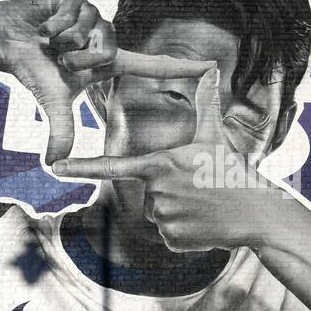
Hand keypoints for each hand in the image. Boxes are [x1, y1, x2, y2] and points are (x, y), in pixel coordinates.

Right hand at [0, 0, 213, 164]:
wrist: (5, 39)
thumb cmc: (33, 68)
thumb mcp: (52, 101)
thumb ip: (60, 130)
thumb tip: (53, 164)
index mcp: (109, 60)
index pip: (153, 65)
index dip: (182, 67)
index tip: (212, 66)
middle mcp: (107, 36)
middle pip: (109, 50)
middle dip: (77, 58)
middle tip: (59, 58)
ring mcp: (94, 15)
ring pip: (90, 30)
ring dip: (64, 40)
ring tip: (51, 40)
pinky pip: (74, 13)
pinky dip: (54, 24)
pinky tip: (45, 24)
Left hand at [52, 68, 272, 252]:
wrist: (256, 213)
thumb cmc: (234, 171)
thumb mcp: (216, 137)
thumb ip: (206, 103)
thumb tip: (212, 69)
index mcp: (160, 165)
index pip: (112, 166)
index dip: (81, 167)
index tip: (54, 167)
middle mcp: (155, 193)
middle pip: (147, 194)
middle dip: (169, 193)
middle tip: (199, 190)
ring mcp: (163, 219)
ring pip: (158, 215)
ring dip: (178, 212)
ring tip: (204, 206)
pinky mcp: (173, 241)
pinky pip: (169, 236)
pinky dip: (185, 233)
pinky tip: (205, 225)